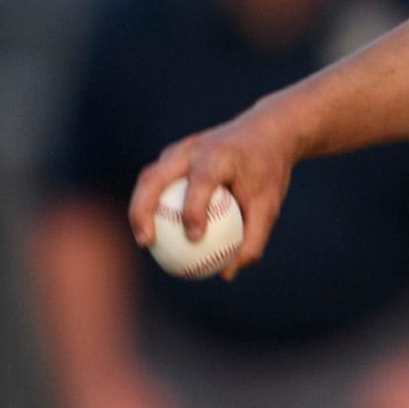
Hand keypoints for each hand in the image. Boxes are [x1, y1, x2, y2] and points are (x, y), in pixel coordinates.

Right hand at [128, 109, 297, 279]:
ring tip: (144, 241)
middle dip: (144, 209)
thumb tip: (227, 275)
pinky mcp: (173, 155)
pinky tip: (153, 232)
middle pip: (156, 176)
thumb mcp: (269, 206)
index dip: (194, 208)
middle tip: (147, 243)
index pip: (202, 181)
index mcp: (219, 155)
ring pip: (149, 177)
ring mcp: (179, 149)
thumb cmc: (267, 172)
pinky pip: (155, 180)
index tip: (195, 237)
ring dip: (139, 208)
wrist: (265, 132)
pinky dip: (149, 204)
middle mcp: (193, 148)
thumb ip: (252, 240)